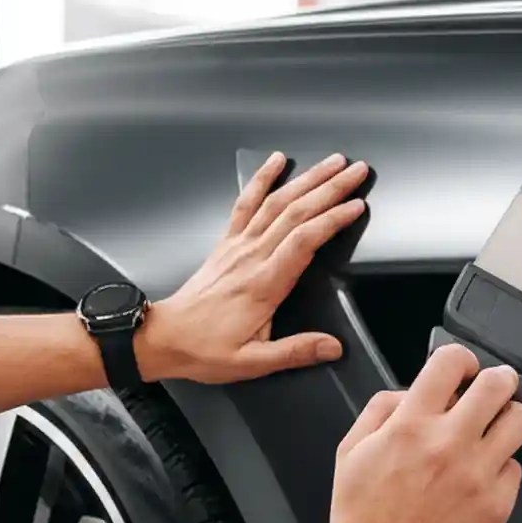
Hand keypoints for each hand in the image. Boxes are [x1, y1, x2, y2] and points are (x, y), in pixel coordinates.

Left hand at [136, 151, 368, 382]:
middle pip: (296, 212)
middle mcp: (252, 257)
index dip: (332, 220)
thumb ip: (294, 352)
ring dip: (308, 178)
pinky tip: (276, 161)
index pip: (304, 241)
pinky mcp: (228, 241)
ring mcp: (239, 245)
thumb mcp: (252, 362)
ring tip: (333, 162)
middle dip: (331, 188)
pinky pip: (246, 202)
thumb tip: (332, 347)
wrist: (164, 337)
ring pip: (277, 201)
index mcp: (263, 284)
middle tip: (358, 172)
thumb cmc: (205, 349)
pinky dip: (262, 178)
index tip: (356, 207)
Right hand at [308, 344, 521, 522]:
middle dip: (497, 379)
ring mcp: (478, 474)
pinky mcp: (497, 504)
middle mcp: (448, 444)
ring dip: (507, 418)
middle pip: (498, 383)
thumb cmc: (363, 521)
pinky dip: (502, 466)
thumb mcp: (350, 452)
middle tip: (491, 389)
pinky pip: (517, 467)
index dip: (460, 358)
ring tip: (494, 429)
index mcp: (409, 426)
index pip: (451, 362)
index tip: (461, 368)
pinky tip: (482, 474)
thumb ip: (379, 409)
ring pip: (520, 420)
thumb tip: (408, 389)